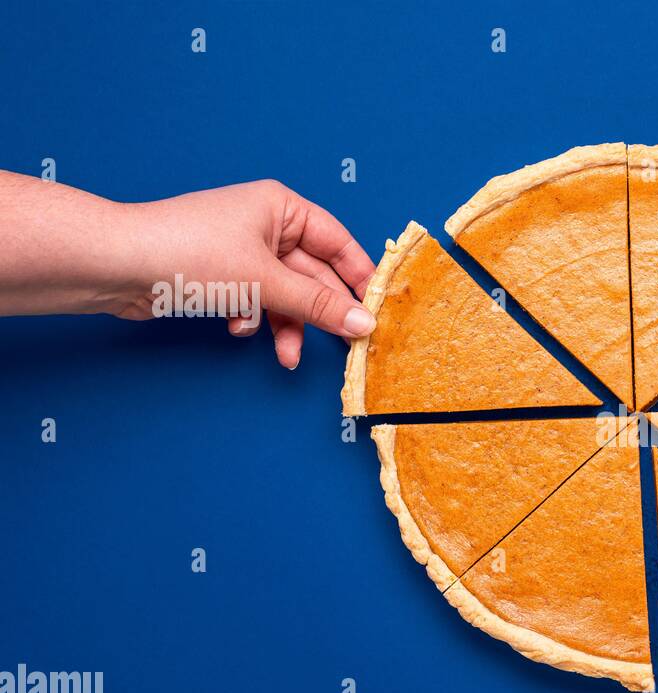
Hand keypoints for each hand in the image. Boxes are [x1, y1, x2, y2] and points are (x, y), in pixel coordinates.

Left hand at [0, 173, 375, 369]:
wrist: (117, 266)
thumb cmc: (190, 254)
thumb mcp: (266, 282)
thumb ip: (319, 305)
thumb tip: (364, 325)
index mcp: (281, 208)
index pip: (338, 242)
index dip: (360, 277)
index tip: (377, 310)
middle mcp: (265, 227)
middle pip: (313, 275)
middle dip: (320, 313)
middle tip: (344, 345)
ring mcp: (243, 254)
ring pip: (285, 295)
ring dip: (287, 326)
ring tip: (285, 356)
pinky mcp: (222, 279)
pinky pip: (257, 303)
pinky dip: (253, 320)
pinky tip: (237, 328)